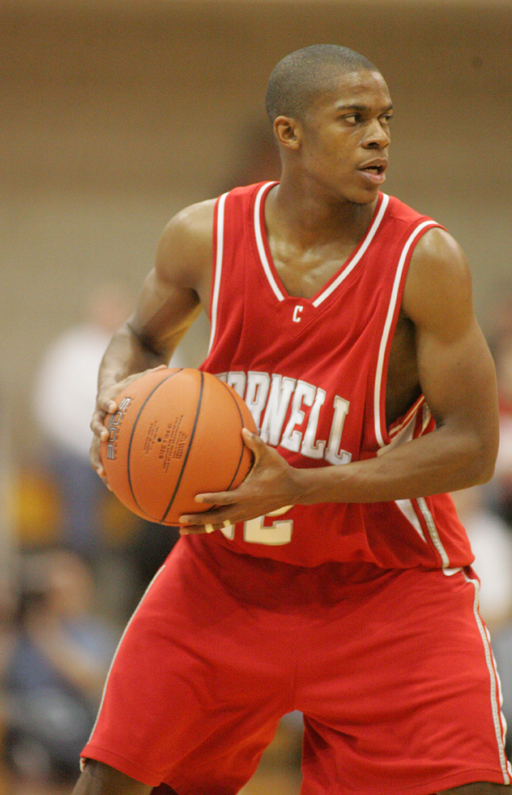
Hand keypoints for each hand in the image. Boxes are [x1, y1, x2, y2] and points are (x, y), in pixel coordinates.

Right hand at [90, 365, 166, 484]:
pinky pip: (104, 458)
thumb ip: (149, 375)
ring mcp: (101, 431)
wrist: (111, 391)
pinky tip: (115, 486)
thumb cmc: (128, 385)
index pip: (103, 400)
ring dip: (98, 460)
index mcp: (107, 400)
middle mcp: (100, 416)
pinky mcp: (104, 443)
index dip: (106, 403)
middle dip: (99, 432)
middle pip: (95, 425)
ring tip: (104, 475)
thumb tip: (166, 367)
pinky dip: (108, 471)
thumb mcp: (137, 377)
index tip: (112, 408)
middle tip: (106, 437)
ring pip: (94, 447)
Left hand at [179, 429, 302, 533]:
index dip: (211, 499)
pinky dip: (211, 525)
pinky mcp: (245, 516)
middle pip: (218, 518)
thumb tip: (242, 430)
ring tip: (182, 530)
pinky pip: (225, 523)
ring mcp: (244, 514)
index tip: (196, 498)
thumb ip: (255, 443)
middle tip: (181, 519)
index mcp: (248, 494)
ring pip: (219, 524)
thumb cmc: (280, 470)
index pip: (226, 498)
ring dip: (201, 527)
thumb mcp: (269, 455)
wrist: (294, 489)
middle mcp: (244, 508)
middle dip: (199, 520)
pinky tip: (197, 525)